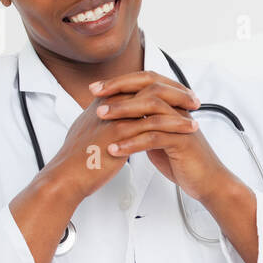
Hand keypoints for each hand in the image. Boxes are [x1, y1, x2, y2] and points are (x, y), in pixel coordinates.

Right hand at [47, 76, 200, 200]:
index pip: (137, 85)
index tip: (178, 93)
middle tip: (192, 98)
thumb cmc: (79, 161)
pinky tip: (189, 130)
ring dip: (179, 107)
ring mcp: (114, 116)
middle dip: (174, 91)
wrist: (66, 177)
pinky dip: (175, 125)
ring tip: (196, 113)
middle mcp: (109, 104)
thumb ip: (102, 123)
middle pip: (148, 86)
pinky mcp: (119, 132)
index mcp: (103, 103)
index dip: (160, 87)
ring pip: (154, 103)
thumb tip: (111, 121)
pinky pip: (154, 123)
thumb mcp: (90, 133)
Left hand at [89, 71, 234, 201]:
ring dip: (123, 111)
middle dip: (119, 88)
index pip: (146, 81)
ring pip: (152, 108)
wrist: (208, 181)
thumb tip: (122, 117)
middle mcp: (179, 110)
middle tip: (95, 93)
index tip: (96, 87)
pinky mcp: (183, 142)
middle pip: (149, 87)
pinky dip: (132, 142)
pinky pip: (154, 137)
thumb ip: (145, 124)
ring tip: (101, 118)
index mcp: (173, 105)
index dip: (120, 81)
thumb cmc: (183, 160)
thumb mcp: (159, 137)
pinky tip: (116, 149)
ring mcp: (182, 124)